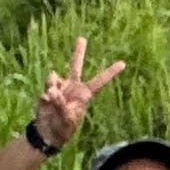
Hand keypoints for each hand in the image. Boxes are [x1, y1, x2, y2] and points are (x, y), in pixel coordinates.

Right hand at [31, 37, 125, 152]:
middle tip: (82, 38)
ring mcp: (60, 87)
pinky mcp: (49, 89)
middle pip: (76, 66)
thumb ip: (61, 104)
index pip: (100, 81)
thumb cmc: (63, 128)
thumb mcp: (67, 119)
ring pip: (55, 76)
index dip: (111, 72)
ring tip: (52, 99)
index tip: (123, 63)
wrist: (47, 131)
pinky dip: (46, 94)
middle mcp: (73, 87)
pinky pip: (47, 85)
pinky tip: (46, 102)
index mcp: (84, 94)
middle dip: (78, 52)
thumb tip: (53, 92)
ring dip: (53, 86)